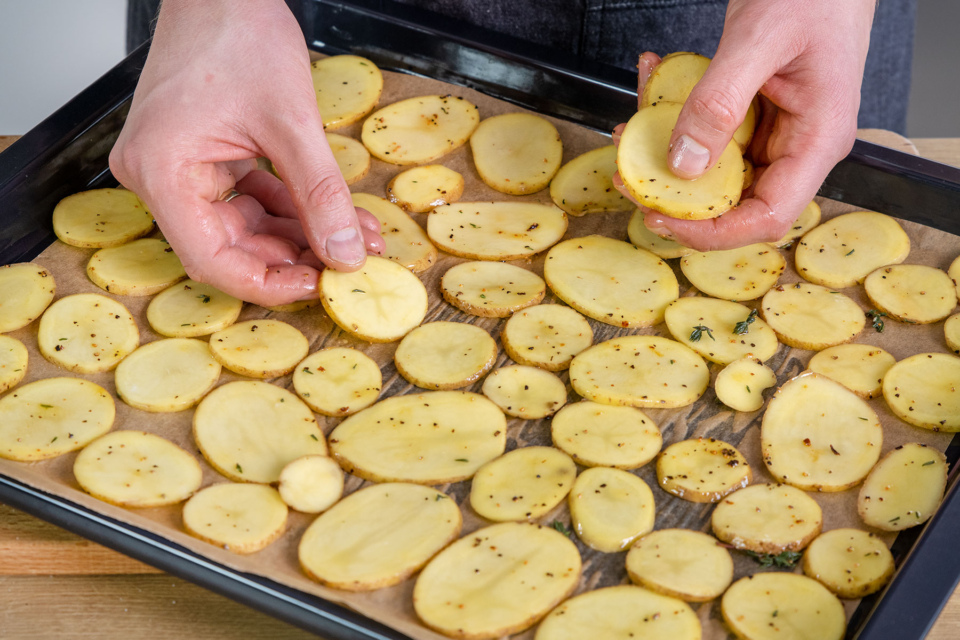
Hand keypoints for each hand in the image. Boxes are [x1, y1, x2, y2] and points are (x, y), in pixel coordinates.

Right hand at [109, 0, 383, 305]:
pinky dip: (287, 209)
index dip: (267, 282)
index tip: (316, 285)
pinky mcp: (200, 159)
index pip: (211, 259)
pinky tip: (329, 215)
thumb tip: (344, 251)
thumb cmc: (237, 32)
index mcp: (162, 169)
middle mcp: (158, 176)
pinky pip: (244, 201)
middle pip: (229, 247)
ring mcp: (178, 169)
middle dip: (295, 257)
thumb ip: (320, 194)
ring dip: (299, 235)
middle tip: (347, 261)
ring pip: (242, 228)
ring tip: (352, 237)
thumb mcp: (292, 122)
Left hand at [614, 0, 874, 250]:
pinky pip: (706, 133)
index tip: (661, 219)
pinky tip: (650, 81)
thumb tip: (684, 165)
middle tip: (627, 175)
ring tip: (630, 125)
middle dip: (675, 195)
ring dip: (665, 155)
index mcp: (817, 142)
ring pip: (711, 170)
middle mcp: (796, 147)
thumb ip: (720, 103)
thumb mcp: (759, 40)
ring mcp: (773, 134)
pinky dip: (673, 115)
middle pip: (733, 202)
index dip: (712, 232)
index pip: (767, 217)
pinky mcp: (751, 116)